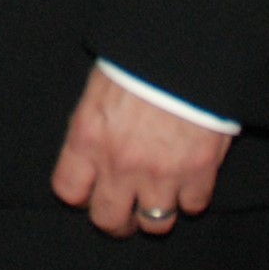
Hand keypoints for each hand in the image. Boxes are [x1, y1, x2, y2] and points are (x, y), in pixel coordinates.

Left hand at [50, 64, 232, 235]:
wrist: (187, 45)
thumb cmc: (140, 58)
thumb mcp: (100, 87)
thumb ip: (93, 127)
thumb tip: (90, 150)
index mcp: (88, 137)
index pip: (69, 191)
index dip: (81, 195)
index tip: (91, 191)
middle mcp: (120, 162)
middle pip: (109, 219)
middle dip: (117, 219)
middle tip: (126, 210)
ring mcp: (160, 172)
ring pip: (154, 224)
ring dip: (156, 213)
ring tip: (160, 198)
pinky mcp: (198, 171)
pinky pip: (193, 206)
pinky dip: (192, 197)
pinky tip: (189, 180)